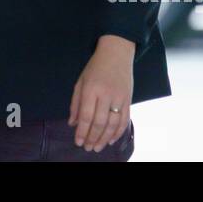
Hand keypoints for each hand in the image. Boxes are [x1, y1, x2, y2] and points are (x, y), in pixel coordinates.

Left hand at [67, 35, 134, 150]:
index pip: (86, 115)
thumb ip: (76, 103)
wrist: (117, 52)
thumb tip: (73, 123)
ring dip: (105, 138)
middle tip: (87, 148)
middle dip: (93, 138)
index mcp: (91, 89)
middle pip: (99, 122)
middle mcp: (106, 94)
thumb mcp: (81, 81)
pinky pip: (125, 120)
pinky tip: (111, 140)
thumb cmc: (95, 67)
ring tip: (98, 147)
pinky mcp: (129, 100)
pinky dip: (118, 132)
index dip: (82, 131)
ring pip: (113, 124)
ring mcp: (120, 98)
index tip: (78, 142)